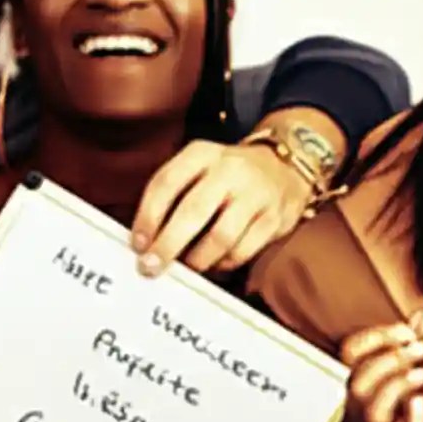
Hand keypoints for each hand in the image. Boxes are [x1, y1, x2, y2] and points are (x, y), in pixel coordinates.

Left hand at [132, 140, 315, 274]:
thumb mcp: (200, 167)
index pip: (167, 183)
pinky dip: (224, 263)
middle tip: (151, 267)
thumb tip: (146, 239)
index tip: (137, 244)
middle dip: (167, 245)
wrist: (285, 166)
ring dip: (198, 259)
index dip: (147, 217)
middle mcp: (230, 170)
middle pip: (192, 212)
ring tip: (188, 267)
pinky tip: (216, 263)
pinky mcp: (274, 218)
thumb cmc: (229, 176)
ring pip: (221, 236)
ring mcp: (256, 194)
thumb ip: (174, 194)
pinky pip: (244, 250)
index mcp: (202, 153)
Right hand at [340, 310, 422, 421]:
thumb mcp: (399, 378)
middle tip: (420, 349)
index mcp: (355, 387)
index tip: (405, 331)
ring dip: (398, 386)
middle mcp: (356, 411)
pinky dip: (411, 421)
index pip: (349, 353)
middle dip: (389, 359)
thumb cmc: (396, 418)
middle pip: (358, 381)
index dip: (375, 337)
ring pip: (372, 410)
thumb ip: (409, 344)